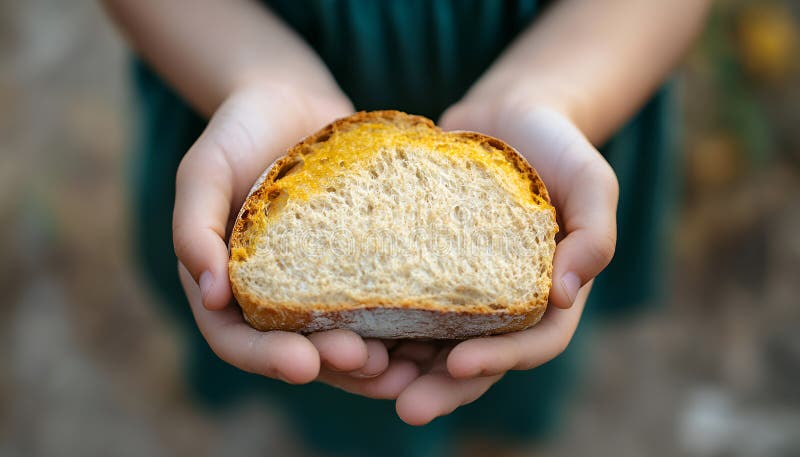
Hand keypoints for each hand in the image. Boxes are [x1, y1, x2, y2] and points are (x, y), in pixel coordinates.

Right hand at [173, 83, 418, 395]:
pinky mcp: (361, 268)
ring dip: (373, 365)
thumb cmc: (238, 132)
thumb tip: (210, 295)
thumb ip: (193, 227)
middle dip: (333, 366)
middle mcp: (276, 297)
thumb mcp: (204, 170)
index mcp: (229, 287)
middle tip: (367, 364)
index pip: (239, 339)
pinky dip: (401, 328)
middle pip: (299, 351)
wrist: (291, 101)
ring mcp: (321, 286)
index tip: (303, 364)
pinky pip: (379, 306)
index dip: (268, 359)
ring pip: (344, 340)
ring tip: (404, 371)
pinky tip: (432, 336)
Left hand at [384, 99, 618, 424]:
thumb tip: (563, 294)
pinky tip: (343, 330)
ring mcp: (458, 290)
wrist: (505, 118)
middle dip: (442, 389)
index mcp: (546, 297)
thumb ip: (595, 234)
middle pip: (474, 360)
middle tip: (407, 410)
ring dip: (400, 369)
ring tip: (363, 379)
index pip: (531, 343)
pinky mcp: (420, 266)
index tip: (460, 365)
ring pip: (429, 342)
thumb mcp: (592, 181)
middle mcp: (500, 305)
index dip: (500, 361)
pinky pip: (398, 301)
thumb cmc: (557, 148)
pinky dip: (375, 321)